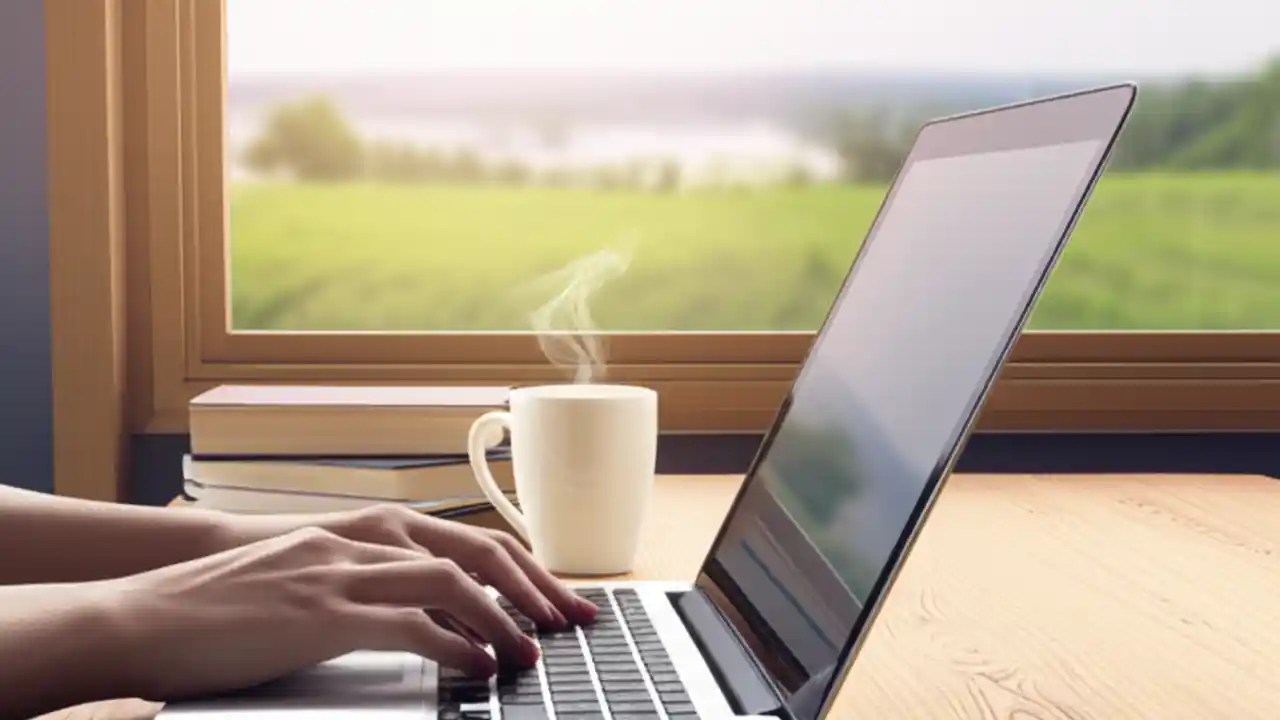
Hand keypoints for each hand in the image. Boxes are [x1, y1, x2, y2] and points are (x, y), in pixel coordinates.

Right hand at [103, 527, 540, 700]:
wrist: (149, 609)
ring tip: (531, 650)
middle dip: (534, 585)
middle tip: (572, 618)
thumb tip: (430, 615)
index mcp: (366, 530)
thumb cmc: (229, 600)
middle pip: (476, 550)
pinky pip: (410, 625)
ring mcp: (342, 572)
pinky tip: (479, 668)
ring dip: (503, 618)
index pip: (469, 538)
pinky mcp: (320, 614)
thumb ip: (368, 584)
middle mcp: (363, 541)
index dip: (524, 566)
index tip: (559, 595)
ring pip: (452, 582)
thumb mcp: (311, 577)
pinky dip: (457, 646)